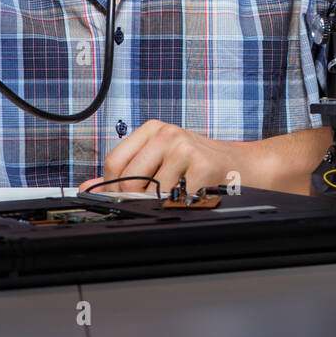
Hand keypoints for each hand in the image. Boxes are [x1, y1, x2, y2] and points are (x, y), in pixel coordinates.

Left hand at [79, 120, 262, 195]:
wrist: (248, 166)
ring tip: (181, 197)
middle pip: (130, 179)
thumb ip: (126, 173)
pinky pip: (177, 200)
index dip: (114, 188)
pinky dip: (182, 207)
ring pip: (153, 193)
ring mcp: (185, 147)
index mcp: (153, 130)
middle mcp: (167, 133)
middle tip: (153, 205)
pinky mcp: (202, 166)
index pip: (115, 161)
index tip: (122, 200)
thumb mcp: (163, 160)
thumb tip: (87, 187)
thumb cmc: (203, 166)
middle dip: (136, 201)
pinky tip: (195, 198)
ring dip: (164, 205)